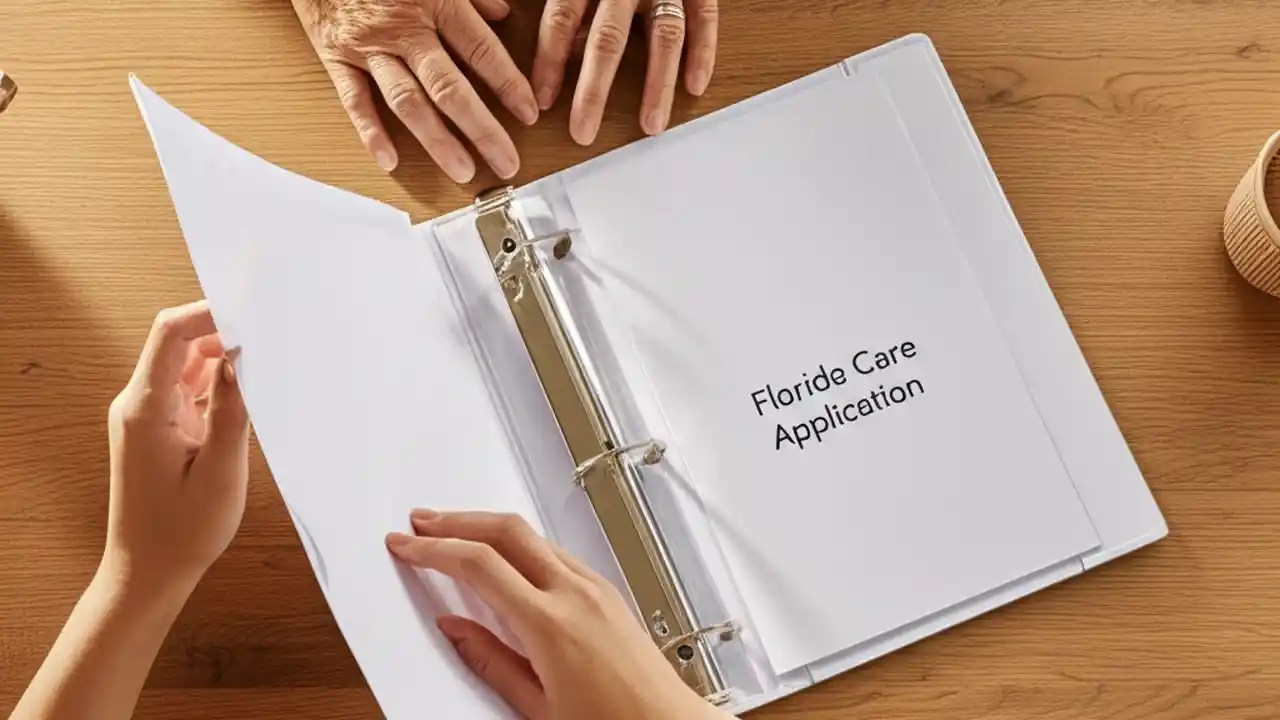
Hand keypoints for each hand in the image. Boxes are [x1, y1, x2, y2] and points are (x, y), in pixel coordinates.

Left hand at [103, 301, 249, 597]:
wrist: (147, 573)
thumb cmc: (182, 531)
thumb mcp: (220, 469)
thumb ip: (232, 406)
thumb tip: (243, 354)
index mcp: (145, 409)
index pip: (171, 333)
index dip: (210, 312)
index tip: (254, 310)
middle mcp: (138, 404)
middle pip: (179, 342)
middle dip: (224, 332)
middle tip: (272, 336)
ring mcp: (146, 416)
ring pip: (186, 364)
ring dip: (224, 361)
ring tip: (269, 366)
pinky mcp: (158, 429)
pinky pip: (188, 390)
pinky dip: (217, 385)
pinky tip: (249, 396)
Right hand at [291, 0, 538, 182]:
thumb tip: (502, 13)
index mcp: (434, 2)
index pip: (481, 51)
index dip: (508, 85)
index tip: (529, 113)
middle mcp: (404, 30)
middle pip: (449, 88)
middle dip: (482, 129)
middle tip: (506, 161)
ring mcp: (370, 47)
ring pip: (408, 102)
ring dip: (437, 141)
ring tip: (462, 171)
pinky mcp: (337, 57)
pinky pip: (354, 100)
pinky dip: (370, 132)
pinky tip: (389, 161)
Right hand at [386, 510, 733, 719]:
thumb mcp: (537, 707)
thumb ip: (490, 662)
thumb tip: (455, 629)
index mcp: (551, 625)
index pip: (479, 565)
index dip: (435, 549)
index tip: (407, 545)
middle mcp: (577, 594)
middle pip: (507, 530)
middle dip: (458, 520)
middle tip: (422, 521)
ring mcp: (596, 587)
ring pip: (533, 535)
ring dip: (488, 527)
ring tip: (455, 532)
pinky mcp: (608, 591)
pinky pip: (556, 552)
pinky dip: (520, 543)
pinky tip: (505, 554)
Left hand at [532, 0, 718, 144]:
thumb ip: (562, 1)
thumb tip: (549, 43)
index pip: (561, 17)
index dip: (549, 61)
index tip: (540, 101)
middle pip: (608, 38)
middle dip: (594, 90)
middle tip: (583, 130)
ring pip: (663, 36)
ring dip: (656, 85)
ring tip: (650, 125)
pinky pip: (704, 17)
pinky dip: (703, 52)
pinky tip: (695, 86)